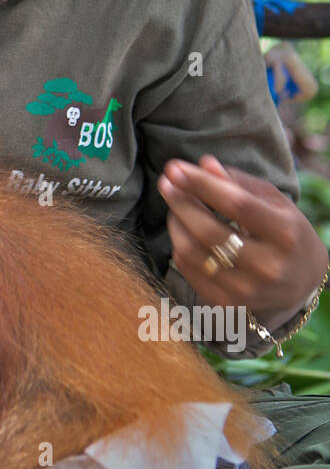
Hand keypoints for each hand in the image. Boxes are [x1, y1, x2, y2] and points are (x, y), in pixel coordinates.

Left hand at [158, 154, 327, 329]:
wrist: (302, 283)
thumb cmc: (286, 232)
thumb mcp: (274, 202)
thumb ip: (239, 182)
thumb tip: (203, 164)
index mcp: (284, 234)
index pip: (236, 204)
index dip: (201, 184)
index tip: (176, 168)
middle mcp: (267, 266)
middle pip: (208, 231)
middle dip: (180, 202)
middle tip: (166, 182)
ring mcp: (246, 290)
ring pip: (191, 252)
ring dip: (175, 222)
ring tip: (175, 204)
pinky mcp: (226, 304)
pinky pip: (188, 270)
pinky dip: (179, 244)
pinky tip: (182, 230)